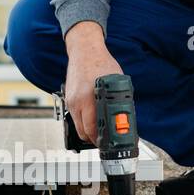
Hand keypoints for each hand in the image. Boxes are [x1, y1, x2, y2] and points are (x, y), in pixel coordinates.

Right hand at [63, 21, 122, 144]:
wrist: (84, 50)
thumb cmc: (101, 63)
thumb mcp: (116, 82)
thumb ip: (118, 100)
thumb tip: (125, 117)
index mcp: (89, 99)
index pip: (92, 129)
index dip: (100, 140)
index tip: (108, 144)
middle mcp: (77, 102)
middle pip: (83, 132)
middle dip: (94, 139)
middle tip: (104, 141)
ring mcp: (71, 101)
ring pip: (77, 126)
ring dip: (88, 130)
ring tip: (99, 130)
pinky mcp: (68, 99)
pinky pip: (75, 116)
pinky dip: (83, 120)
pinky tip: (92, 117)